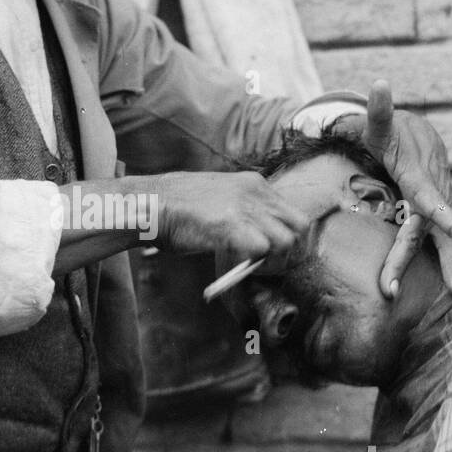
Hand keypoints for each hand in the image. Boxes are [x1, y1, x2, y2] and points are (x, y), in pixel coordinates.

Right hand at [151, 170, 309, 267]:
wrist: (151, 204)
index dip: (290, 238)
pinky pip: (261, 249)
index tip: (277, 254)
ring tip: (254, 269)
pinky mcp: (232, 224)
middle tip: (272, 266)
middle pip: (300, 226)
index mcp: (254, 183)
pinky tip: (240, 268)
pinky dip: (255, 264)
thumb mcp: (219, 199)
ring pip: (286, 240)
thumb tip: (260, 241)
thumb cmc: (178, 208)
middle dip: (292, 252)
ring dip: (274, 261)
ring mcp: (244, 207)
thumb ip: (243, 213)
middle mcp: (255, 191)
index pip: (293, 212)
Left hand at [335, 80, 451, 297]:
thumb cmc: (389, 132)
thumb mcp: (377, 123)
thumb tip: (379, 84)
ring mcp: (437, 205)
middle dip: (447, 259)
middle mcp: (434, 194)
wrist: (414, 133)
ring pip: (444, 237)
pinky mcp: (436, 212)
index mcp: (419, 179)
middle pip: (437, 230)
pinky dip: (451, 257)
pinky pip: (443, 237)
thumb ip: (377, 109)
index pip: (435, 205)